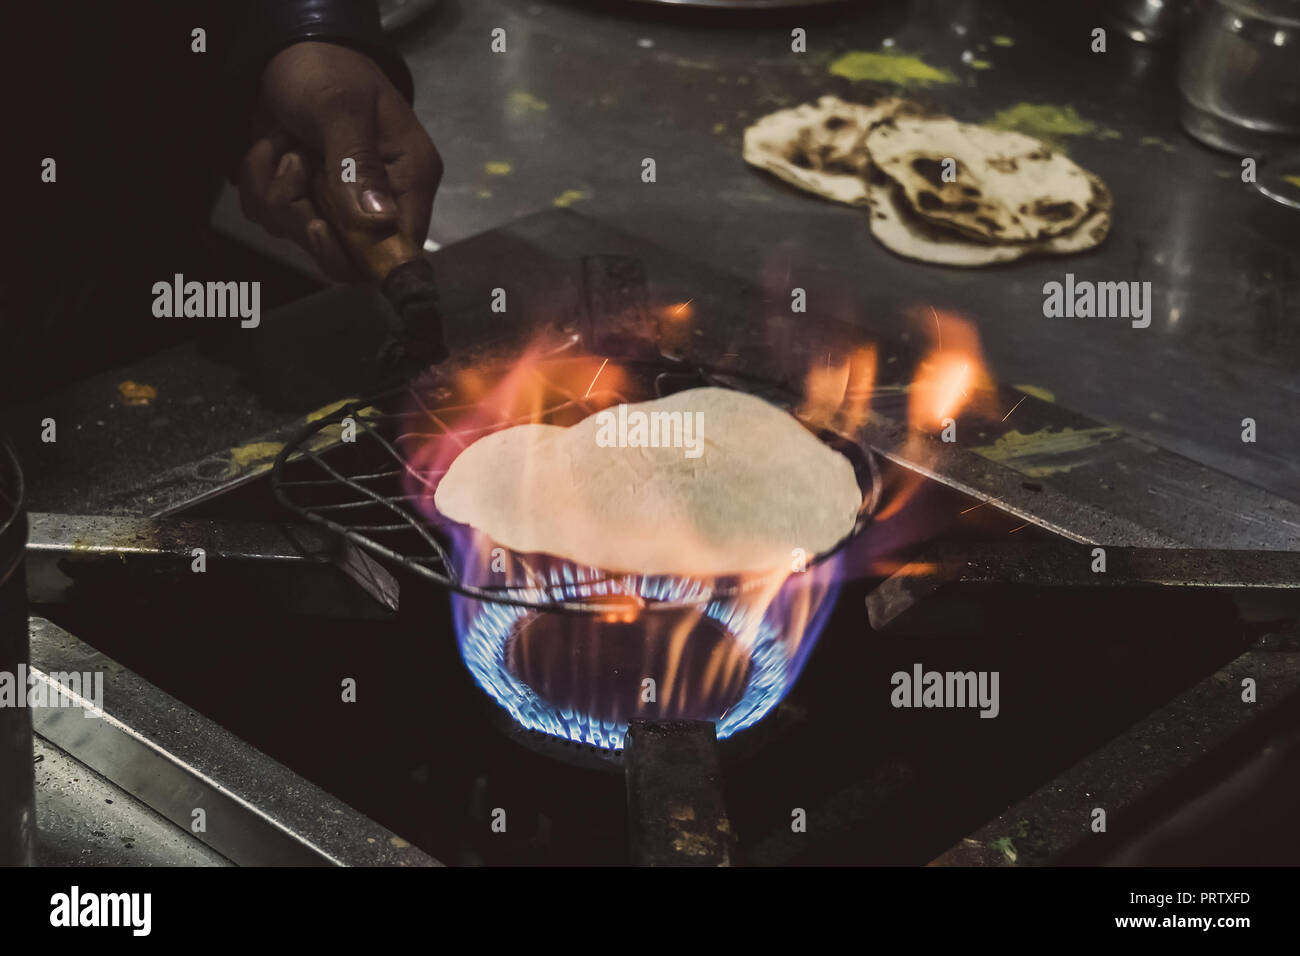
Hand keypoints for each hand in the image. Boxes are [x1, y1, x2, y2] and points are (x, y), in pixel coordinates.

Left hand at [237, 41, 440, 279]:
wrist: (286, 50)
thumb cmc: (326, 71)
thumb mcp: (341, 109)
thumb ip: (357, 164)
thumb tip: (378, 223)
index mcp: (408, 179)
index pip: (401, 246)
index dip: (364, 254)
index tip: (321, 227)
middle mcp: (379, 201)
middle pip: (343, 254)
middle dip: (301, 212)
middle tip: (291, 163)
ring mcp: (339, 204)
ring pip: (299, 234)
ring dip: (274, 189)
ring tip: (281, 143)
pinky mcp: (306, 199)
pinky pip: (274, 217)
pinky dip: (260, 182)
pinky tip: (270, 148)